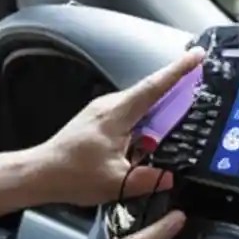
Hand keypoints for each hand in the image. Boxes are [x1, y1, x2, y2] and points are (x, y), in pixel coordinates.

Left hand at [34, 48, 206, 205]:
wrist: (40, 173)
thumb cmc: (70, 174)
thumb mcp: (116, 182)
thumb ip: (148, 179)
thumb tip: (170, 176)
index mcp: (116, 114)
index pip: (154, 87)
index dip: (178, 71)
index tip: (197, 56)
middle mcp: (108, 106)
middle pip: (149, 91)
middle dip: (174, 86)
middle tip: (198, 84)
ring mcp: (101, 112)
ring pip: (139, 104)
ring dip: (159, 107)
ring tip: (179, 115)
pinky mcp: (97, 121)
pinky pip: (128, 114)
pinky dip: (144, 119)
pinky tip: (150, 137)